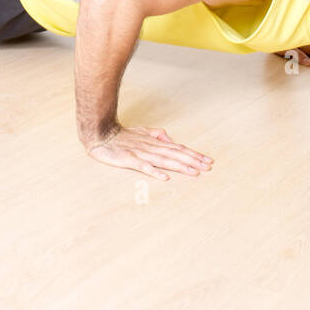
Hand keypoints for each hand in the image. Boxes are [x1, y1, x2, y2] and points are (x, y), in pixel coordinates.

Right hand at [84, 126, 213, 179]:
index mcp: (155, 143)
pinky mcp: (129, 160)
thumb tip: (172, 140)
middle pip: (176, 154)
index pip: (179, 148)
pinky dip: (155, 172)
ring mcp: (141, 154)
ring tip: (194, 172)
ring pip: (164, 160)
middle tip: (208, 167)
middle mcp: (151, 148)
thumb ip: (157, 135)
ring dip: (180, 166)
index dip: (194, 154)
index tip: (207, 160)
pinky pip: (144, 167)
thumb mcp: (143, 132)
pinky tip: (165, 177)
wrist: (101, 134)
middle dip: (193, 161)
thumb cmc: (122, 136)